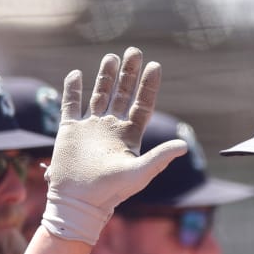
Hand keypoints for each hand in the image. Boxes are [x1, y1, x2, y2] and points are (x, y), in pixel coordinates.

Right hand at [41, 47, 185, 244]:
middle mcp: (111, 128)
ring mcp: (91, 128)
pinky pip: (71, 105)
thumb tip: (183, 146)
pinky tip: (75, 74)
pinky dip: (72, 90)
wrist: (78, 203)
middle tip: (134, 51)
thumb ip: (159, 158)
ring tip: (111, 57)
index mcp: (129, 135)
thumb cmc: (110, 192)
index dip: (149, 85)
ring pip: (99, 95)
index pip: (142, 104)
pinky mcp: (70, 131)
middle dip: (129, 73)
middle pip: (122, 94)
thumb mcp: (138, 173)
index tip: (155, 65)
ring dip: (105, 76)